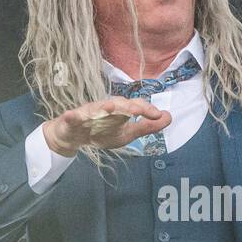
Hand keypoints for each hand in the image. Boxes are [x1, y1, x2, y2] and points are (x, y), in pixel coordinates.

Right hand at [44, 97, 171, 156]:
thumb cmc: (102, 131)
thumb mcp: (127, 133)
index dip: (146, 109)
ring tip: (109, 107)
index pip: (134, 106)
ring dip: (103, 108)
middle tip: (137, 110)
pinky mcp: (72, 120)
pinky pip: (72, 118)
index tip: (158, 114)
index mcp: (119, 111)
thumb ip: (147, 126)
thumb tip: (169, 117)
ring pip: (96, 109)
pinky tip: (72, 115)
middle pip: (117, 105)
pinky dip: (72, 117)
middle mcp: (105, 108)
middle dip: (126, 107)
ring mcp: (88, 113)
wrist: (74, 136)